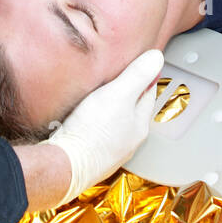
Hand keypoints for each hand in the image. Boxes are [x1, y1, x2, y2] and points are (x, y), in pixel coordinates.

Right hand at [45, 49, 164, 204]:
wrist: (64, 165)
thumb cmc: (91, 132)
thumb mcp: (118, 94)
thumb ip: (137, 75)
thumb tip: (157, 58)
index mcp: (139, 125)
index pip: (149, 94)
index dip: (144, 76)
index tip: (139, 64)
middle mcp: (128, 141)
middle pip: (131, 109)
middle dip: (126, 93)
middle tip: (117, 77)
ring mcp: (109, 150)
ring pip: (114, 122)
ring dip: (108, 109)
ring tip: (98, 95)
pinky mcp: (90, 156)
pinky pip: (96, 133)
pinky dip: (93, 123)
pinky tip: (83, 118)